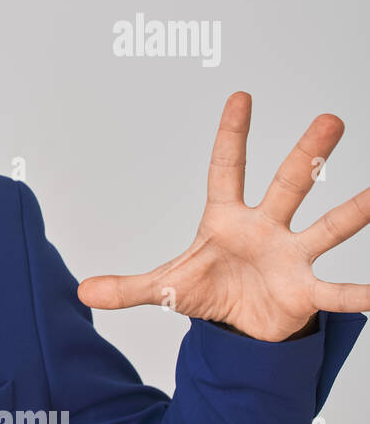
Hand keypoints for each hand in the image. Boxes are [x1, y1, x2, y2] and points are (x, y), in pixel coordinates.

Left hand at [77, 92, 369, 341]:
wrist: (241, 327)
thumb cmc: (210, 292)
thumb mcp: (165, 288)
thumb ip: (128, 288)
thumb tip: (82, 292)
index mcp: (227, 220)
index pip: (226, 168)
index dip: (232, 136)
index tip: (241, 97)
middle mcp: (266, 229)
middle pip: (288, 184)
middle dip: (308, 154)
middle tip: (330, 118)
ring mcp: (291, 257)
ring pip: (326, 229)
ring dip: (354, 212)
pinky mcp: (306, 291)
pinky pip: (336, 291)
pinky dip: (358, 295)